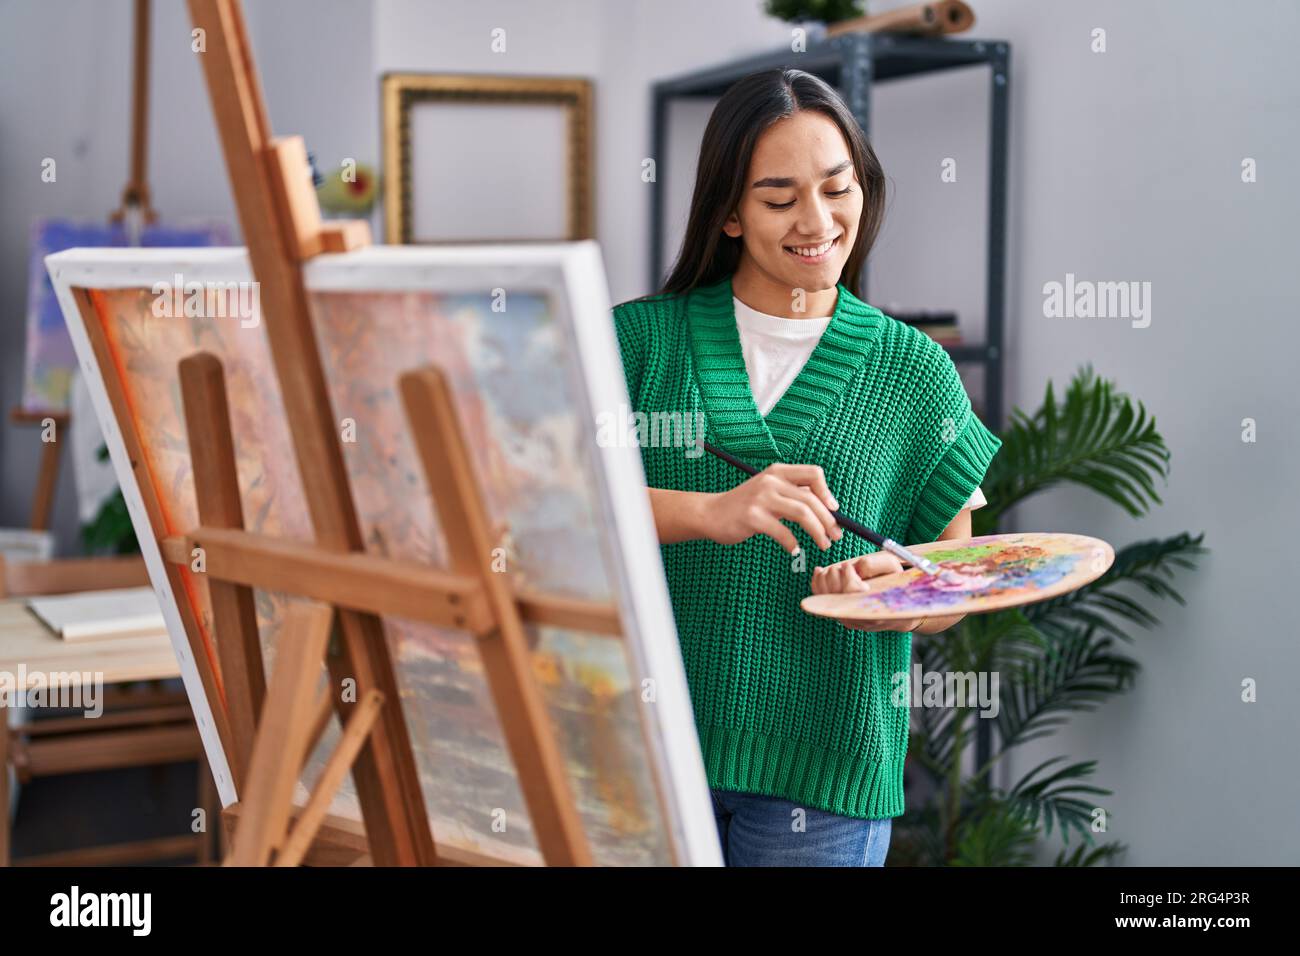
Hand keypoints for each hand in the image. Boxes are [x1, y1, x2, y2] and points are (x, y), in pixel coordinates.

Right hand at [706, 462, 843, 553]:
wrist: (711, 513)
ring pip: (802, 514)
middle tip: (836, 536)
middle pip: (811, 499)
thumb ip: (792, 494)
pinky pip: (783, 532)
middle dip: (828, 520)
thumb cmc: (745, 505)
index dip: (827, 492)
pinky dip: (793, 544)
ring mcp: (761, 498)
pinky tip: (794, 550)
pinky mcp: (753, 517)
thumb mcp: (769, 491)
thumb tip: (826, 506)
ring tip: (824, 544)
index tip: (834, 510)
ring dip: (818, 532)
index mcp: (778, 472)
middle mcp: (771, 481)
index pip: (814, 473)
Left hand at [811, 552, 925, 631]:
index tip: (849, 566)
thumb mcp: (892, 569)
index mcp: (875, 605)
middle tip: (844, 567)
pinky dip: (817, 583)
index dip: (847, 577)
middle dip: (835, 575)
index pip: (851, 592)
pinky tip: (820, 572)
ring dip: (825, 578)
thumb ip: (875, 565)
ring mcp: (847, 618)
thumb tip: (857, 567)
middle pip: (835, 595)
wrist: (898, 608)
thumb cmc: (895, 585)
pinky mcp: (839, 616)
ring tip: (836, 569)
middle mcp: (858, 617)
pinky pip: (820, 601)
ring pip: (824, 599)